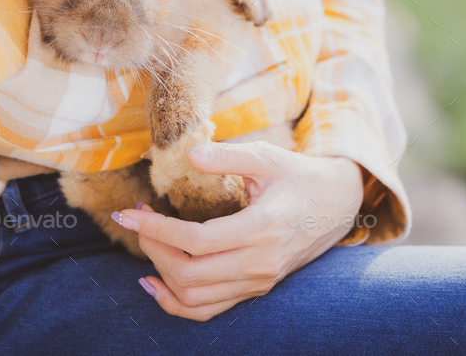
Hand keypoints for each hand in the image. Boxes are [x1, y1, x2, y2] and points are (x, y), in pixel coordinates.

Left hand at [114, 141, 363, 320]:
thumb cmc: (298, 176)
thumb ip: (227, 156)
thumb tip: (187, 154)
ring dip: (161, 274)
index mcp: (263, 228)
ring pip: (196, 298)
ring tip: (145, 242)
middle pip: (190, 274)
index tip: (128, 213)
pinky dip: (176, 304)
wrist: (337, 204)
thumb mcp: (267, 157)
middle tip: (137, 220)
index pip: (197, 241)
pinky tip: (153, 283)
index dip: (156, 230)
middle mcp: (260, 263)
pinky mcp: (256, 289)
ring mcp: (258, 281)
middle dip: (153, 248)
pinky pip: (209, 311)